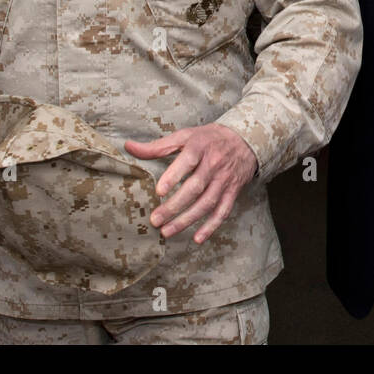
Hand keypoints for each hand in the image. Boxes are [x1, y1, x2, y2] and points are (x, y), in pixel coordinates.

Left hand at [124, 124, 257, 243]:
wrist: (245, 140)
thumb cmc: (208, 138)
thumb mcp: (185, 136)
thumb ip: (157, 146)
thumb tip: (129, 147)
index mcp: (200, 147)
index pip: (188, 161)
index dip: (174, 176)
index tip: (159, 191)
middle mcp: (214, 164)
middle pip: (195, 188)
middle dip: (175, 205)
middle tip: (155, 219)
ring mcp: (224, 180)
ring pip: (206, 203)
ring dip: (187, 220)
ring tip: (167, 231)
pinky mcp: (232, 192)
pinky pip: (223, 211)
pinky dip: (211, 226)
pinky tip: (198, 238)